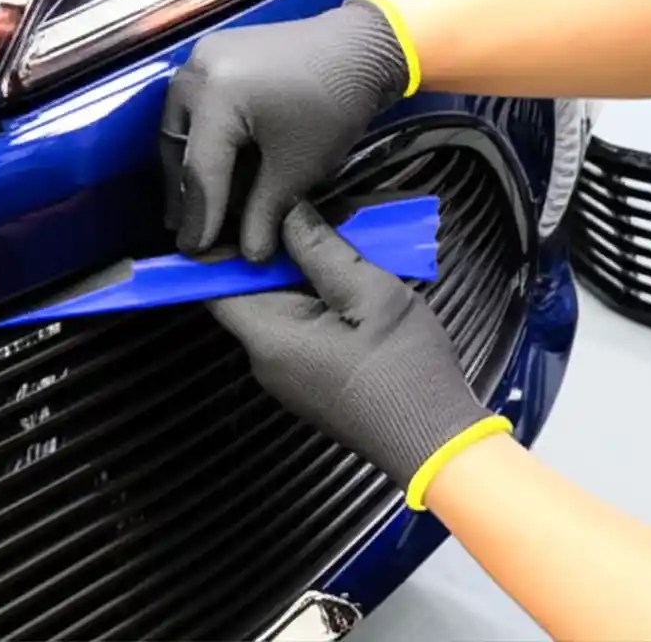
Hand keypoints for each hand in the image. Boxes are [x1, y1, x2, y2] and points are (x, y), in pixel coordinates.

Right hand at [161, 0, 415, 261]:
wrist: (361, 46)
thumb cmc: (333, 104)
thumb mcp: (298, 167)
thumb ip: (264, 213)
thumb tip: (248, 255)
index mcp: (215, 95)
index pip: (199, 170)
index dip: (198, 217)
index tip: (195, 252)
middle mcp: (196, 71)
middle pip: (177, 146)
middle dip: (183, 192)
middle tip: (188, 230)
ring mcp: (202, 56)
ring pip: (179, 124)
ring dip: (187, 165)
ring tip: (197, 203)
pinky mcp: (215, 53)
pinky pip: (195, 105)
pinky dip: (201, 138)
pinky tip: (214, 165)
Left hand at [207, 202, 511, 508]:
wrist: (437, 442)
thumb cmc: (406, 371)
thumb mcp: (369, 294)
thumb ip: (322, 249)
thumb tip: (288, 213)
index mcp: (268, 337)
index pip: (214, 284)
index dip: (222, 243)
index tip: (244, 209)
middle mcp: (265, 360)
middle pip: (249, 292)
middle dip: (275, 252)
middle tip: (306, 215)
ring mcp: (288, 374)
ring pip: (278, 307)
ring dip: (302, 274)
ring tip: (338, 242)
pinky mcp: (311, 380)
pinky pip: (300, 328)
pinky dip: (317, 300)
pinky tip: (350, 281)